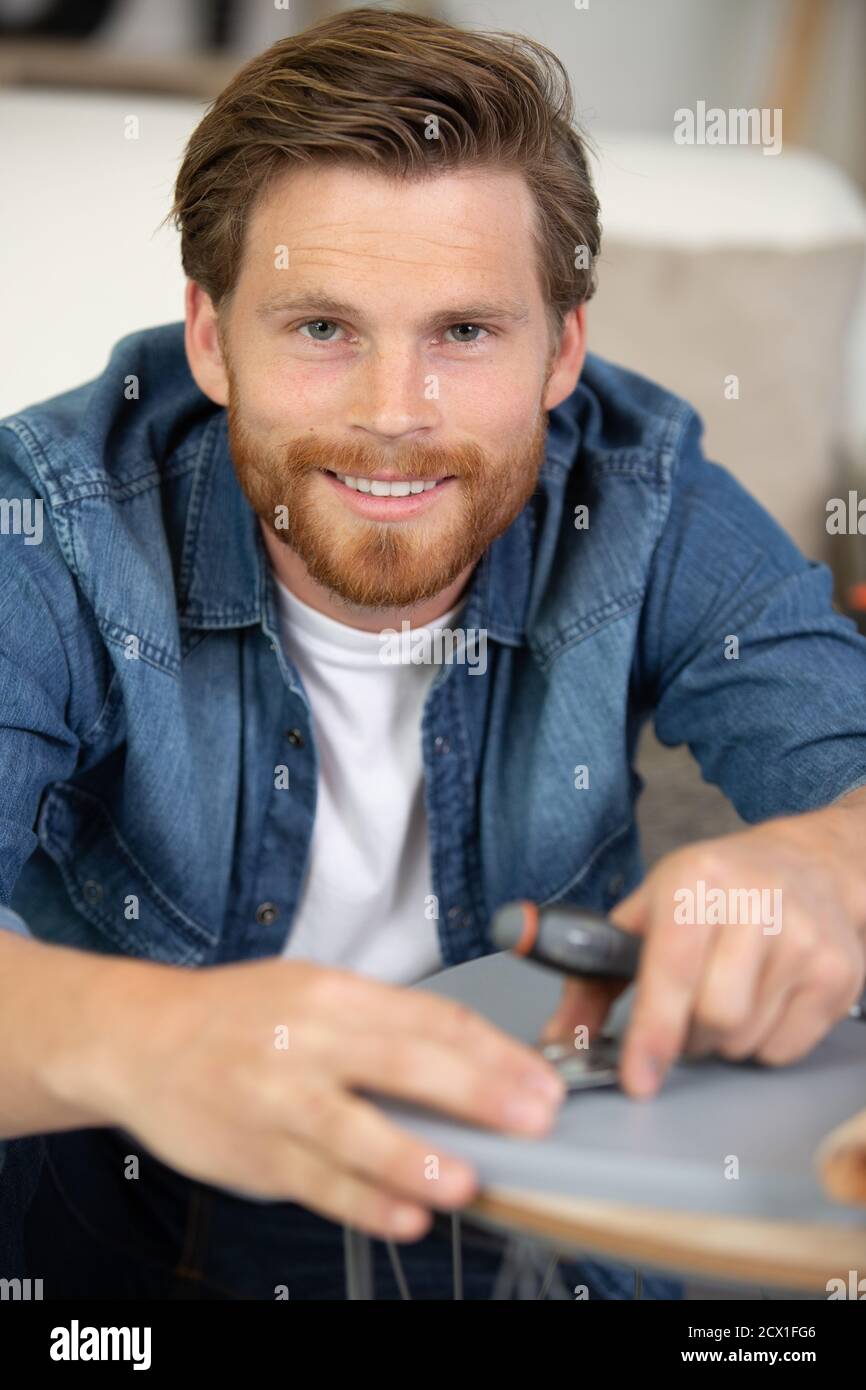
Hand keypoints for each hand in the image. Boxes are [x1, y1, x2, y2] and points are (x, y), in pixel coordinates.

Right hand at [98, 957, 564, 1240]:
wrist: (140, 1039)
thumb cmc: (237, 1016)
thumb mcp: (311, 991)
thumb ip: (381, 1025)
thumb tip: (470, 1065)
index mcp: (332, 993)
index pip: (428, 1017)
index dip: (491, 1050)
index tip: (539, 1078)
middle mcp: (307, 1041)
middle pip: (402, 1063)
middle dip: (477, 1092)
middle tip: (534, 1117)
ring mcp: (277, 1099)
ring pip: (354, 1131)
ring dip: (416, 1158)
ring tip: (467, 1181)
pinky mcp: (254, 1153)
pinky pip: (317, 1182)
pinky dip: (364, 1202)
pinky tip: (406, 1216)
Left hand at [540, 803, 865, 1098]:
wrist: (808, 865)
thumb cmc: (714, 892)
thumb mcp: (647, 913)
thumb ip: (595, 977)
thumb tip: (559, 1039)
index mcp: (695, 881)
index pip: (671, 970)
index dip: (652, 1032)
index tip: (638, 1078)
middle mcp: (755, 902)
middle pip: (714, 1017)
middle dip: (688, 1037)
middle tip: (684, 1018)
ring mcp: (805, 937)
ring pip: (747, 1038)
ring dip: (723, 1041)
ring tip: (723, 998)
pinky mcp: (838, 972)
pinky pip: (785, 1048)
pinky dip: (762, 1042)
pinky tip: (762, 1001)